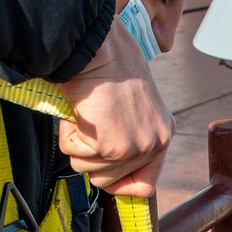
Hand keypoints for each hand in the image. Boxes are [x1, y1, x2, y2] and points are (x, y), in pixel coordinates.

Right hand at [60, 18, 173, 195]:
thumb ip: (129, 133)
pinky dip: (68, 134)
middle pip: (108, 180)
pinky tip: (78, 112)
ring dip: (77, 144)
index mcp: (163, 133)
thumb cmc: (111, 64)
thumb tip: (107, 160)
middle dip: (89, 156)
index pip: (145, 185)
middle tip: (90, 124)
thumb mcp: (134, 105)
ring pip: (88, 168)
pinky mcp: (110, 146)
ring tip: (85, 113)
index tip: (104, 171)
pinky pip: (75, 154)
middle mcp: (154, 143)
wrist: (99, 46)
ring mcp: (133, 147)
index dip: (120, 184)